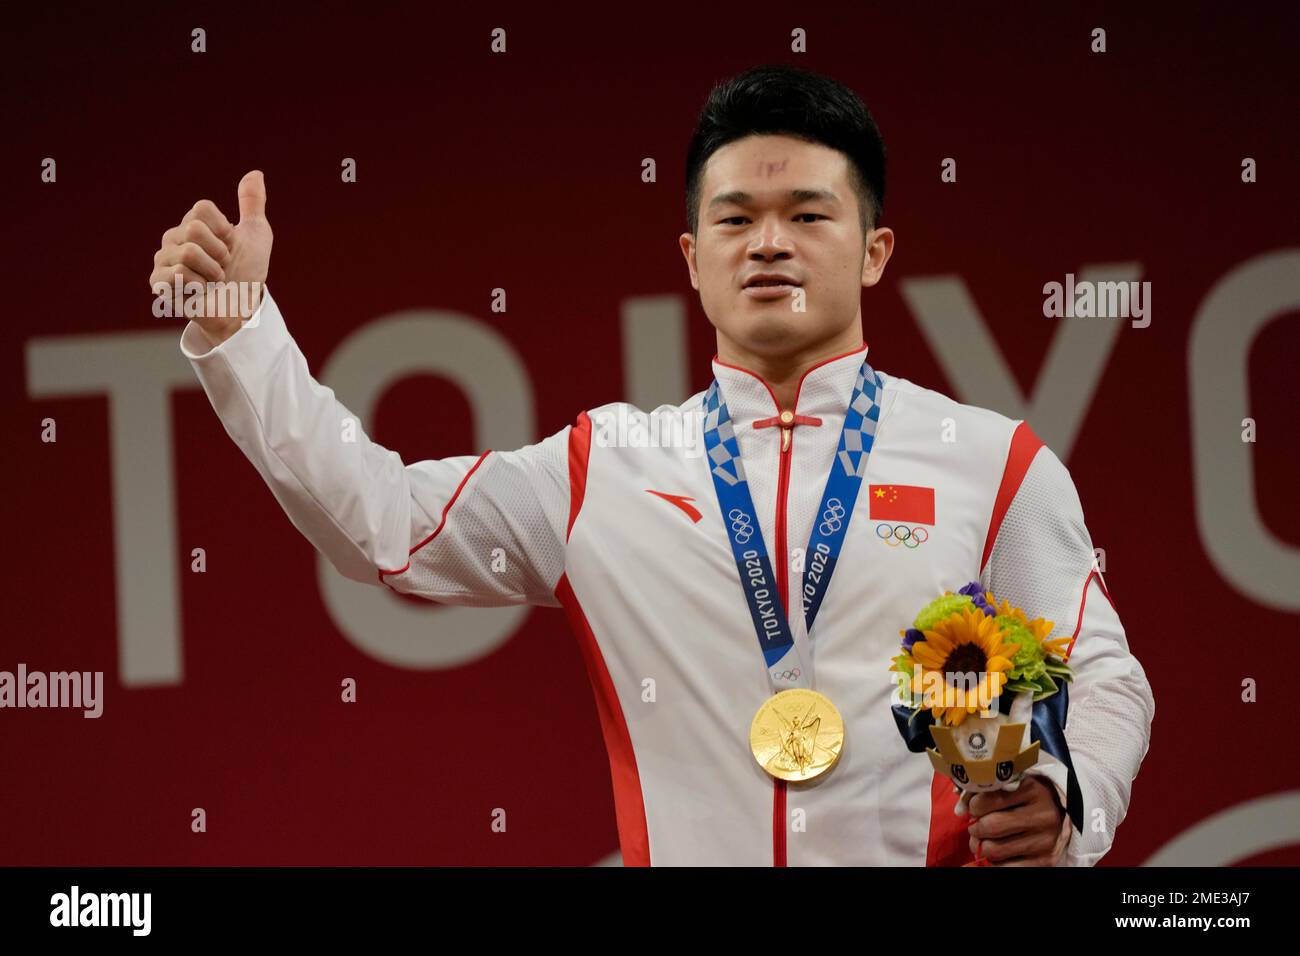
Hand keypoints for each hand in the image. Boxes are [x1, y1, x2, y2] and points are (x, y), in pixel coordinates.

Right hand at [150, 170, 273, 346]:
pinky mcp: (158, 283)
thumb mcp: (256, 234)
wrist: (243, 308)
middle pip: (194, 228)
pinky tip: (200, 292)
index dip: (224, 230)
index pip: (202, 209)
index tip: (231, 247)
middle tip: (223, 267)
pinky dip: (199, 286)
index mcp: (192, 224)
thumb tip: (255, 173)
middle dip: (220, 252)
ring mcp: (163, 259)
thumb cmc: (248, 273)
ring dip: (212, 272)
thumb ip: (252, 204)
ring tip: (213, 281)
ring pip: (189, 252)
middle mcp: (173, 238)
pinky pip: (178, 274)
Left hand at [966, 775, 1069, 865]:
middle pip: (990, 827)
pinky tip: (998, 853)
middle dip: (975, 828)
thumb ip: (987, 790)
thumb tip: (960, 809)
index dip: (974, 806)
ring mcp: (1044, 841)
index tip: (975, 808)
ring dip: (982, 846)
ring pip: (994, 850)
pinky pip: (1006, 868)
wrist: (1065, 815)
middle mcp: (1042, 816)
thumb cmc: (1030, 796)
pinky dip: (995, 862)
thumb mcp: (1014, 784)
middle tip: (976, 827)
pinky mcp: (1045, 861)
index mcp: (1032, 790)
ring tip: (985, 840)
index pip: (988, 800)